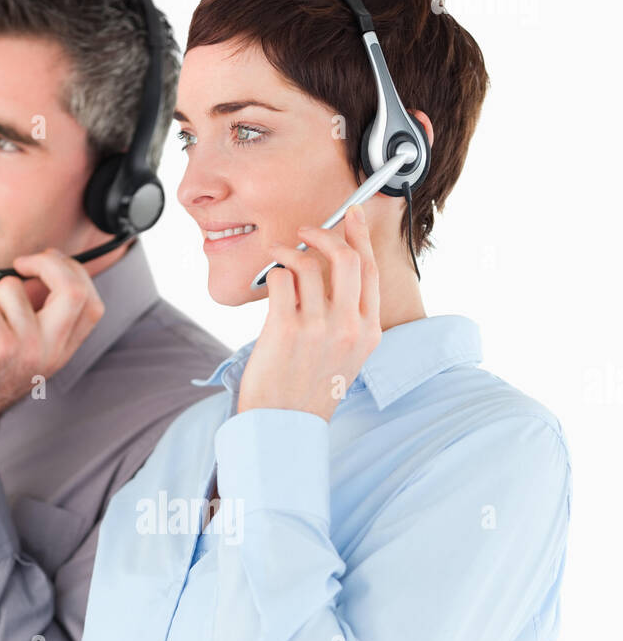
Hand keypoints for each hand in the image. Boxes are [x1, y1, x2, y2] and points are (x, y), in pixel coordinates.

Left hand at [0, 247, 104, 502]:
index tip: (43, 265)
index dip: (72, 271)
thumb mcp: (20, 345)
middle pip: (74, 287)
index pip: (92, 301)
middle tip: (21, 265)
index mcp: (61, 349)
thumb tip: (35, 271)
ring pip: (10, 287)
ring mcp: (27, 347)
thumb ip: (36, 312)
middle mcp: (51, 350)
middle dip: (47, 261)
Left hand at [237, 203, 380, 420]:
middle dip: (324, 234)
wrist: (283, 425)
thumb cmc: (307, 390)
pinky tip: (269, 283)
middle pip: (346, 258)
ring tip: (277, 257)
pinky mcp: (286, 329)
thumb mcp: (345, 357)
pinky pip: (281, 280)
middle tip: (304, 232)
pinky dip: (273, 274)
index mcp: (368, 333)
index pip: (370, 271)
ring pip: (308, 265)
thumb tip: (333, 269)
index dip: (360, 236)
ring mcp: (318, 328)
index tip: (351, 215)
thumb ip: (348, 318)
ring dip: (288, 252)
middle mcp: (348, 328)